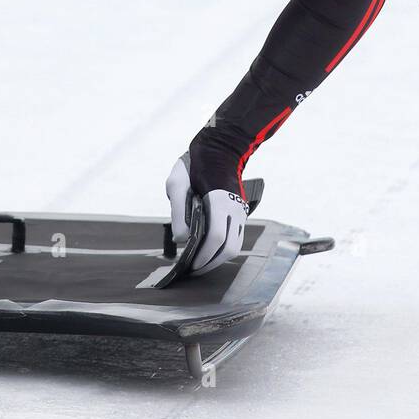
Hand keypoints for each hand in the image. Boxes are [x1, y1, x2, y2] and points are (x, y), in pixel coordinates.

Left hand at [165, 154, 248, 276]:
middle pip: (229, 249)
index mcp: (221, 200)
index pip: (216, 237)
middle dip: (210, 263)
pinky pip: (236, 239)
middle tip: (193, 270)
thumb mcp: (177, 183)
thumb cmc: (194, 165)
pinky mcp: (240, 214)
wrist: (219, 149)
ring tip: (199, 264)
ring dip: (218, 259)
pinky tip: (208, 252)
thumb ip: (178, 212)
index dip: (203, 255)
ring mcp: (241, 212)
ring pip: (235, 247)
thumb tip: (181, 240)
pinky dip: (223, 250)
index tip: (190, 263)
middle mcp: (236, 209)